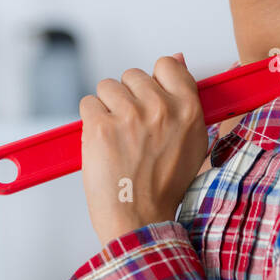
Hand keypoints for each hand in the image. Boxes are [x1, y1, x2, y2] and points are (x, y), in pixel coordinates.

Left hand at [79, 52, 208, 248]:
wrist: (139, 221)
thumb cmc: (163, 187)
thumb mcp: (192, 143)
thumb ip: (184, 100)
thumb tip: (177, 59)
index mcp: (188, 110)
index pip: (167, 65)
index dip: (155, 80)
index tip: (149, 96)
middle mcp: (161, 108)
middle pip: (132, 75)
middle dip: (127, 97)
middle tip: (131, 130)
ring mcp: (130, 116)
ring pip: (107, 87)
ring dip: (107, 108)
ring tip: (117, 139)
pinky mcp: (100, 127)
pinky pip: (88, 104)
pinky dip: (90, 122)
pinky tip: (102, 144)